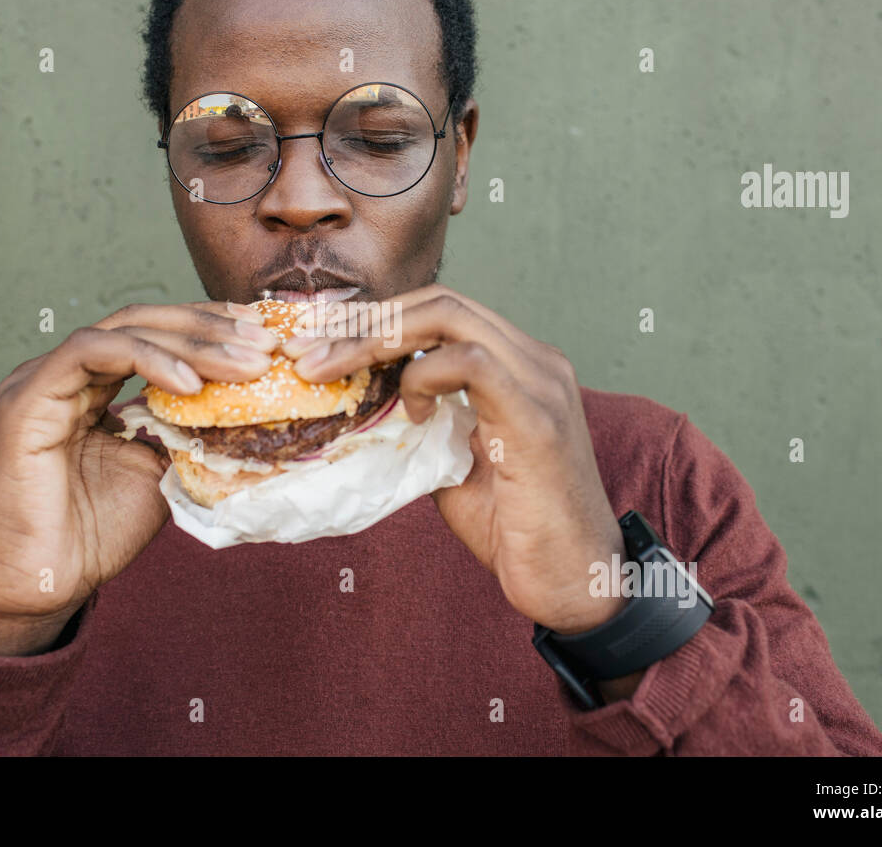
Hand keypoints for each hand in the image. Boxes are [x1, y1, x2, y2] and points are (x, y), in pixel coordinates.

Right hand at [0, 300, 278, 654]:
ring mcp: (42, 379)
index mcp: (93, 384)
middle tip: (266, 343)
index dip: (211, 328)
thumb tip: (248, 408)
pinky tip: (190, 384)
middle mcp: (66, 372)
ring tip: (244, 364)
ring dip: (191, 343)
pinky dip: (147, 359)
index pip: (156, 333)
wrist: (47, 581)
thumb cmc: (98, 534)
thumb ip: (192, 433)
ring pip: (124, 330)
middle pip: (145, 322)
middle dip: (211, 328)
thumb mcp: (165, 472)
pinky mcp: (28, 396)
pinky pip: (92, 352)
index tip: (265, 338)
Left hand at [283, 284, 626, 637]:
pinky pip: (469, 362)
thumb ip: (422, 427)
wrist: (574, 581)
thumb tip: (364, 408)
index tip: (319, 342)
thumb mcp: (452, 466)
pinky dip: (423, 375)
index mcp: (519, 365)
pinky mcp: (536, 417)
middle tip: (308, 353)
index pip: (442, 310)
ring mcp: (541, 382)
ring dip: (377, 340)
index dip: (377, 317)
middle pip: (440, 299)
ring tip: (333, 372)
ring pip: (450, 316)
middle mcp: (536, 360)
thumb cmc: (516, 529)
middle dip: (364, 320)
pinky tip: (410, 411)